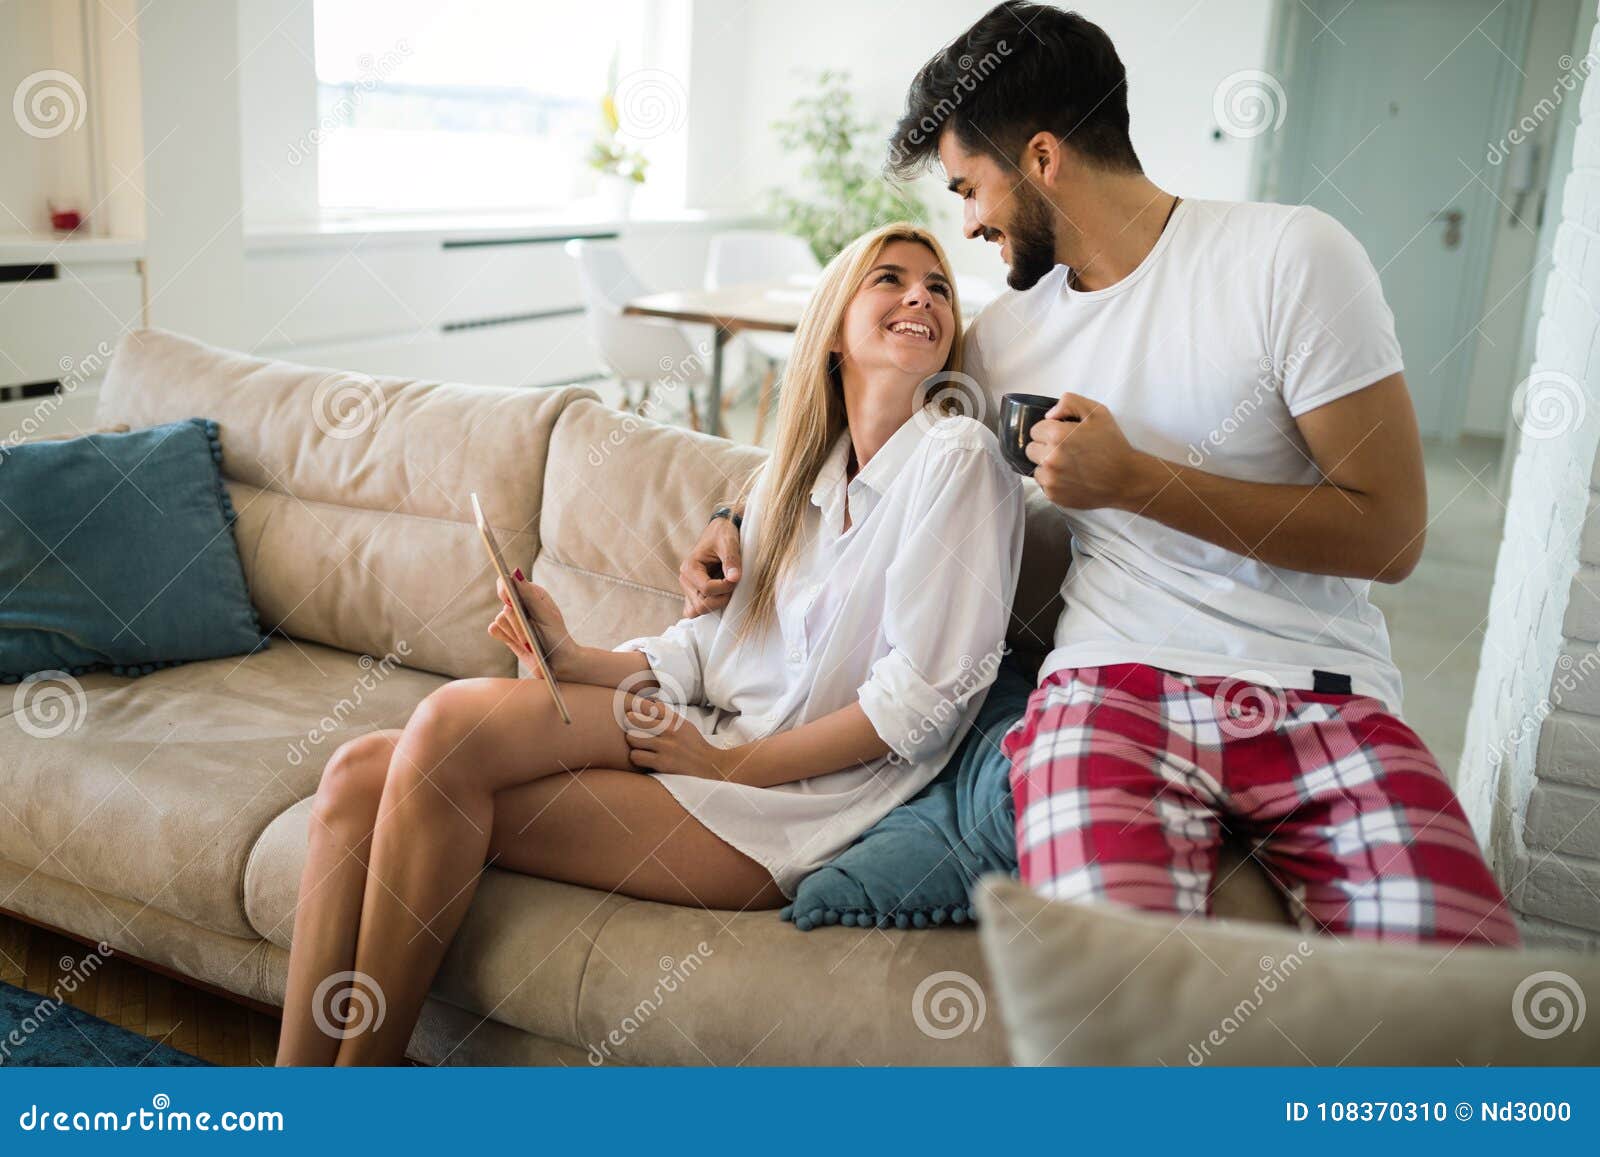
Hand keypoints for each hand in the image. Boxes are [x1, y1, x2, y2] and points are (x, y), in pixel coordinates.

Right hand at [488, 569, 576, 677]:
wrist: (558, 664)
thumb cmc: (556, 637)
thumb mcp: (546, 615)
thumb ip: (529, 595)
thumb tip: (515, 572)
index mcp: (532, 594)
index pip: (507, 582)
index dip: (504, 589)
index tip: (509, 601)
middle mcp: (520, 603)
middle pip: (505, 606)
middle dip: (517, 624)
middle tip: (530, 637)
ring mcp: (512, 618)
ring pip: (499, 619)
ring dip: (514, 633)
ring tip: (529, 642)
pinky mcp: (505, 632)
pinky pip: (493, 630)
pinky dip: (504, 637)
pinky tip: (518, 644)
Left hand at [622, 700, 727, 778]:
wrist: (709, 766)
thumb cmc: (693, 744)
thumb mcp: (684, 724)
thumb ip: (667, 714)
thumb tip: (650, 702)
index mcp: (674, 719)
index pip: (647, 706)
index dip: (635, 709)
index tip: (632, 715)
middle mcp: (670, 730)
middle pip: (635, 720)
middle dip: (630, 725)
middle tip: (633, 731)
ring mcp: (666, 747)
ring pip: (633, 738)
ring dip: (632, 742)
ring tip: (638, 745)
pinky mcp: (662, 763)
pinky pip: (637, 756)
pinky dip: (636, 757)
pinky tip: (642, 757)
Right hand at [678, 516, 741, 616]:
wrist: (718, 532)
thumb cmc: (722, 535)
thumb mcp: (729, 543)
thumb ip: (731, 560)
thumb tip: (734, 578)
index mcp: (689, 567)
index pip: (707, 589)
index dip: (725, 587)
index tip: (736, 577)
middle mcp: (685, 580)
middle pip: (701, 605)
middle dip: (721, 599)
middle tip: (732, 585)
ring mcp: (688, 589)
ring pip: (698, 611)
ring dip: (716, 605)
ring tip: (726, 591)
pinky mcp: (693, 594)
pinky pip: (695, 610)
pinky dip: (708, 609)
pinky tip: (719, 598)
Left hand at [1026, 393, 1154, 511]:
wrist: (1126, 479)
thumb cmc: (1112, 445)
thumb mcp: (1097, 411)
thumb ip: (1069, 402)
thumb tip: (1049, 415)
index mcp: (1056, 435)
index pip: (1035, 430)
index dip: (1050, 430)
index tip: (1064, 436)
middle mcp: (1049, 458)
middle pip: (1031, 449)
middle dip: (1045, 447)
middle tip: (1066, 450)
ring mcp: (1050, 480)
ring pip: (1036, 468)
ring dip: (1047, 466)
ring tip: (1070, 465)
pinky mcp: (1053, 496)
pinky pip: (1044, 485)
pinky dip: (1054, 482)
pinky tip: (1072, 478)